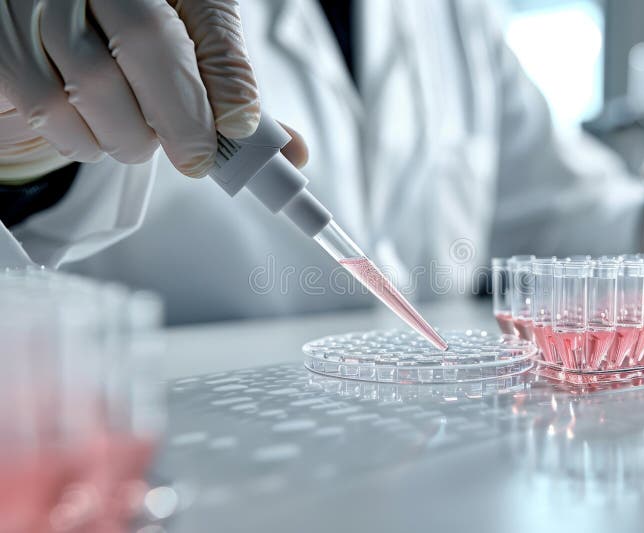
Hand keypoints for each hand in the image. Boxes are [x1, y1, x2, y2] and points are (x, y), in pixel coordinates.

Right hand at [0, 0, 276, 177]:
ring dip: (130, 137)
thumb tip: (294, 152)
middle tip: (196, 159)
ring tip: (138, 138)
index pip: (206, 16)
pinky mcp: (0, 42)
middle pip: (149, 43)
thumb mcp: (189, 46)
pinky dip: (82, 141)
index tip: (241, 129)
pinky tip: (94, 132)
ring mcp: (39, 1)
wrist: (48, 24)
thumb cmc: (131, 42)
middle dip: (183, 119)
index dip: (227, 76)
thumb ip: (232, 91)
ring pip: (95, 85)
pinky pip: (49, 109)